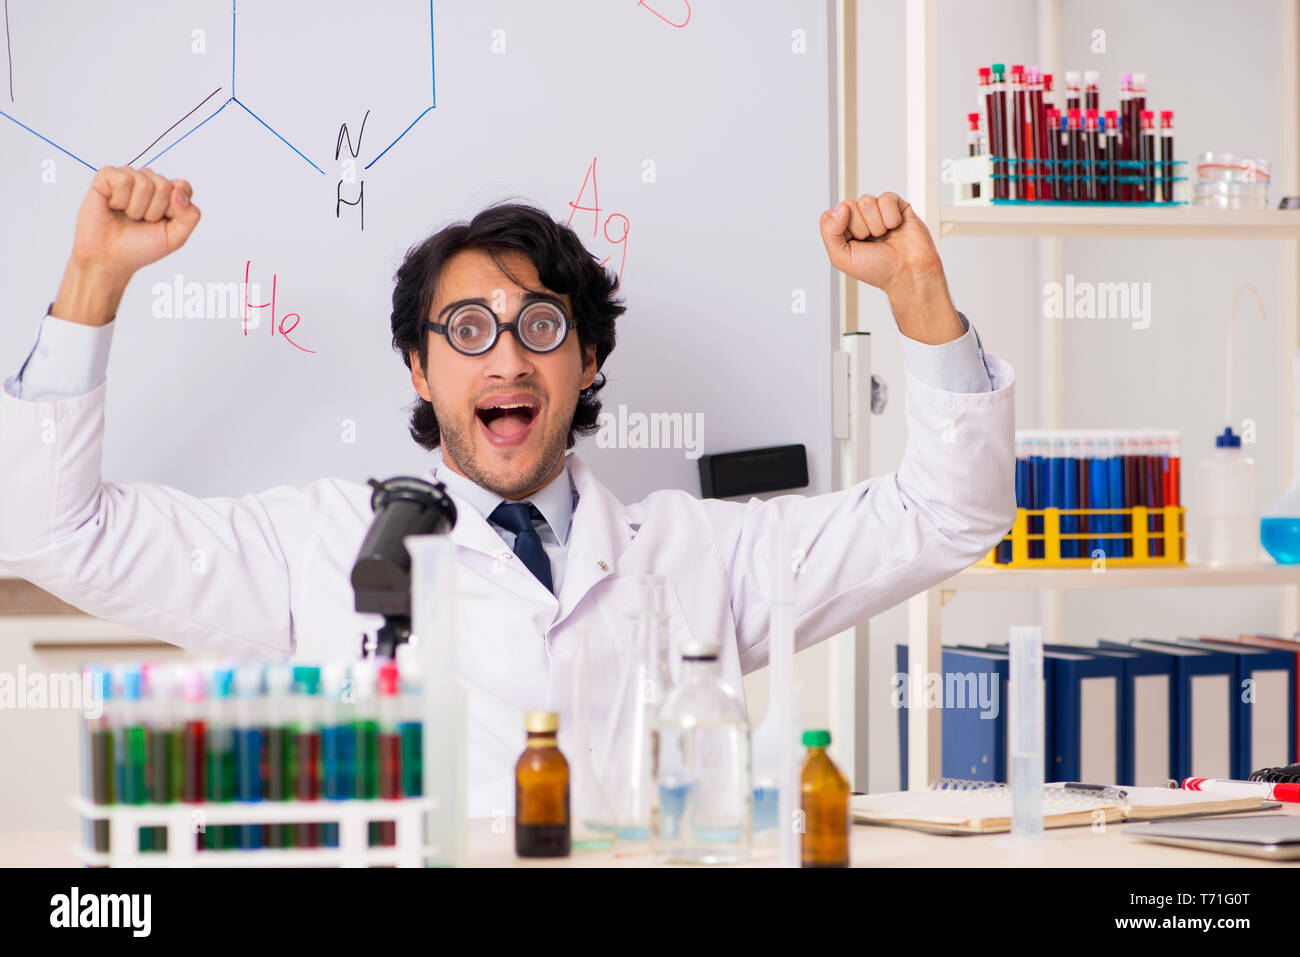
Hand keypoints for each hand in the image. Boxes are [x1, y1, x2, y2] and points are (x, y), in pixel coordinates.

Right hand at [70, 166, 200, 277]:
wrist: (110, 257)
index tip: (161, 222)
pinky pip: (123, 180)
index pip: (182, 187)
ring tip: (127, 215)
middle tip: (141, 221)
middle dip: (154, 211)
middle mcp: (148, 180)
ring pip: (144, 183)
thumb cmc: (140, 246)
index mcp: (168, 192)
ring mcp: (128, 176)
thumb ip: (190, 215)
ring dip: (136, 208)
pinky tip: (113, 206)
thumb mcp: (176, 236)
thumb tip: (178, 193)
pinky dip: (119, 200)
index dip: (174, 208)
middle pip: (164, 185)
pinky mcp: (106, 176)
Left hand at [818, 192, 963, 344]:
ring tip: (884, 236)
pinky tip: (896, 227)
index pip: (831, 215)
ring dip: (876, 225)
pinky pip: (886, 199)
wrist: (908, 273)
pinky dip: (891, 217)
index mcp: (844, 231)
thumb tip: (839, 208)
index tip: (854, 244)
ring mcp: (878, 211)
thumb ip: (830, 233)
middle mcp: (860, 219)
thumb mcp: (842, 258)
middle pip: (848, 206)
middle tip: (872, 242)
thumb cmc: (878, 269)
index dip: (841, 230)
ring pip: (867, 201)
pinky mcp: (896, 206)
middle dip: (860, 228)